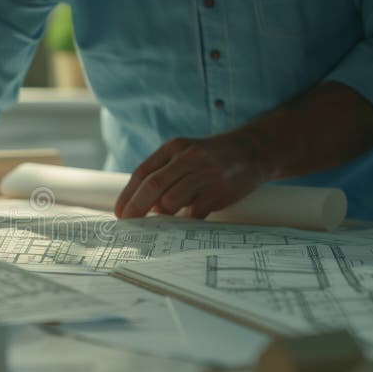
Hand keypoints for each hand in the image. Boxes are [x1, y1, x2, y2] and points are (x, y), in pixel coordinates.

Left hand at [114, 135, 262, 218]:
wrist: (252, 151)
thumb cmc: (210, 158)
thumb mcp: (184, 156)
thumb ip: (163, 175)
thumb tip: (145, 206)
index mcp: (174, 148)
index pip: (142, 172)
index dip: (128, 195)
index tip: (120, 212)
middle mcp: (188, 157)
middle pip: (153, 185)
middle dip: (136, 207)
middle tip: (129, 223)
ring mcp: (205, 174)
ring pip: (171, 200)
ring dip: (163, 215)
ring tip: (165, 219)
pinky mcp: (219, 191)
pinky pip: (193, 214)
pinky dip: (184, 222)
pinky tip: (183, 223)